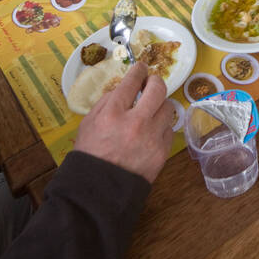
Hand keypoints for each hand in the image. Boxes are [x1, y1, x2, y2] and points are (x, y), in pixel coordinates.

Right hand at [74, 63, 173, 184]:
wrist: (100, 191)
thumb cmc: (91, 155)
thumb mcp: (88, 124)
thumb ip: (106, 102)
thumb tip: (125, 88)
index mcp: (113, 114)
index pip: (132, 81)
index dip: (138, 70)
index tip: (141, 67)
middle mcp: (135, 122)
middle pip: (158, 88)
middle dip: (155, 81)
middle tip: (151, 83)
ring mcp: (152, 137)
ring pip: (168, 107)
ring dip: (160, 105)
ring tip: (151, 110)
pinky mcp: (163, 151)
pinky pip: (169, 129)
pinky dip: (162, 127)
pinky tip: (152, 131)